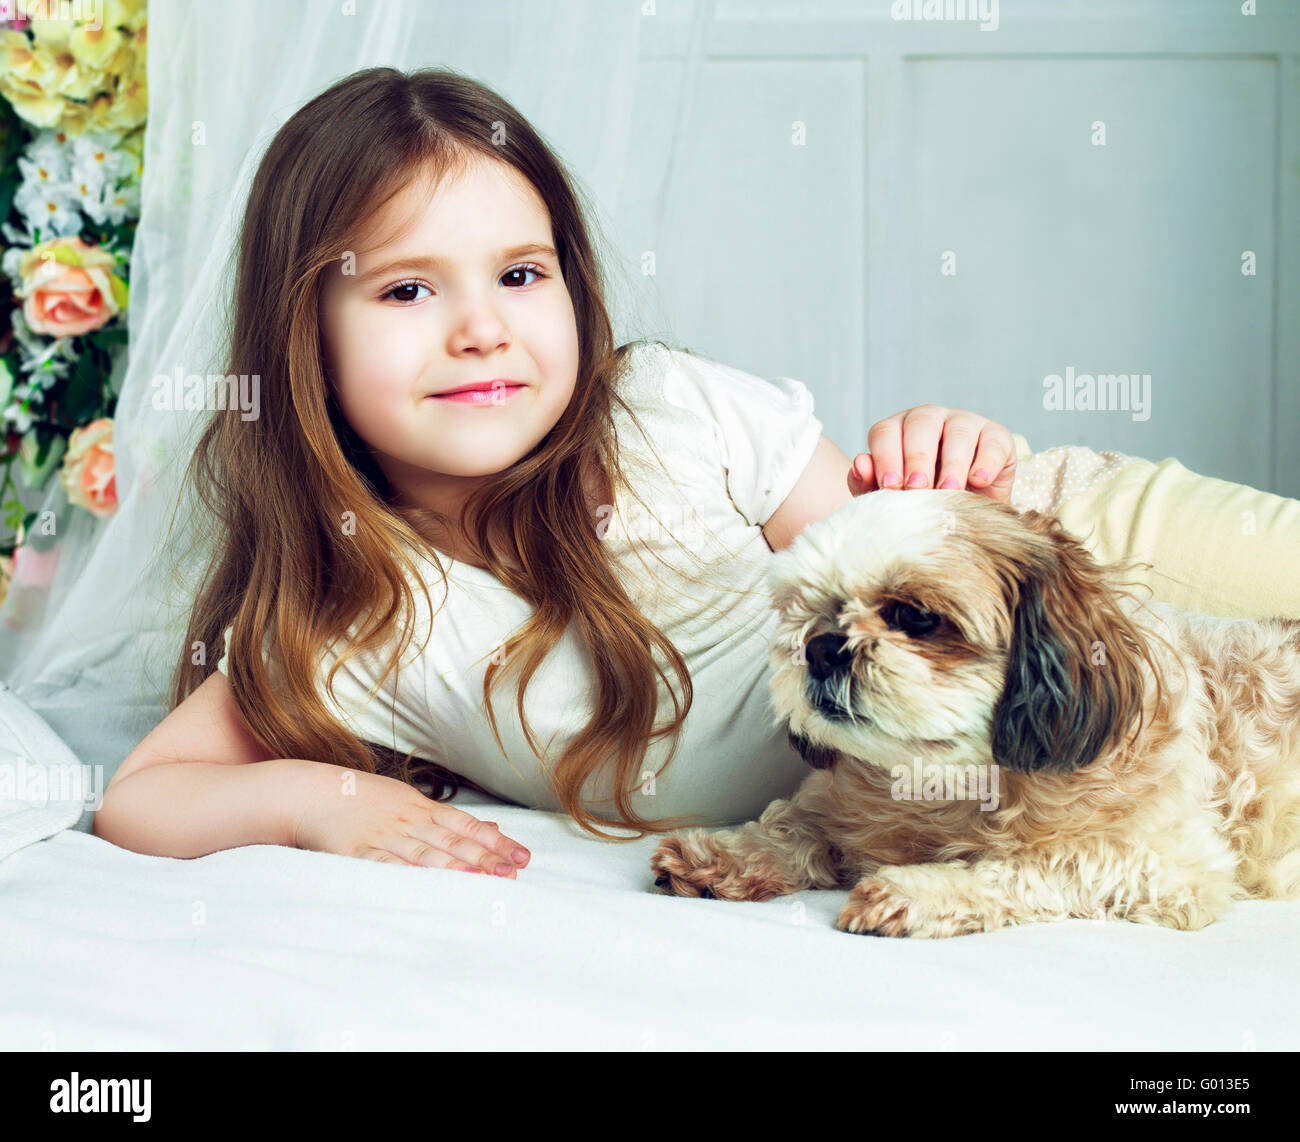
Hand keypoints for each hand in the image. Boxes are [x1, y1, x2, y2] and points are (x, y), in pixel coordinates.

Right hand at [291, 763, 529, 877]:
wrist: (313, 792)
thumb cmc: (365, 799)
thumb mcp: (410, 802)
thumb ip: (450, 820)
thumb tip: (492, 828)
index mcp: (422, 808)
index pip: (467, 826)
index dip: (496, 842)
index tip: (522, 857)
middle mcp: (408, 821)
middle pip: (452, 842)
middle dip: (484, 858)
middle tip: (512, 872)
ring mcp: (384, 836)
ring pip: (424, 855)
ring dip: (454, 868)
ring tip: (480, 879)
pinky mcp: (357, 852)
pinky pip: (385, 866)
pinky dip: (406, 876)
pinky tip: (425, 887)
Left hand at [848, 404, 1016, 502]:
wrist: (966, 517)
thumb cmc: (921, 502)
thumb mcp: (894, 497)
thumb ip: (871, 482)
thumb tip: (860, 463)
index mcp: (898, 430)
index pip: (885, 432)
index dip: (885, 457)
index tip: (889, 486)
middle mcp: (930, 419)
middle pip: (921, 423)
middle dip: (917, 458)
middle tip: (916, 488)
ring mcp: (966, 423)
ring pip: (958, 431)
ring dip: (952, 463)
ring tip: (948, 491)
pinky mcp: (997, 436)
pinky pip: (992, 441)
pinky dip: (986, 461)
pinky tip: (978, 481)